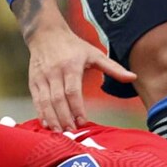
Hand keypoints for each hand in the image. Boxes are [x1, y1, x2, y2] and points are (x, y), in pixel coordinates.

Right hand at [24, 11, 133, 131]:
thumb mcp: (94, 53)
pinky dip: (40, 113)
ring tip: (58, 132)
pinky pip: (36, 99)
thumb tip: (133, 77)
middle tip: (71, 132)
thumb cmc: (74, 46)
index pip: (73, 91)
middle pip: (58, 99)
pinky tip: (46, 124)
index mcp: (71, 66)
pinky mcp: (33, 80)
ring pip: (45, 101)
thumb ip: (113, 68)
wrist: (45, 34)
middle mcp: (54, 72)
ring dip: (51, 118)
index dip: (77, 108)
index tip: (83, 122)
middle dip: (64, 117)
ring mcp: (42, 76)